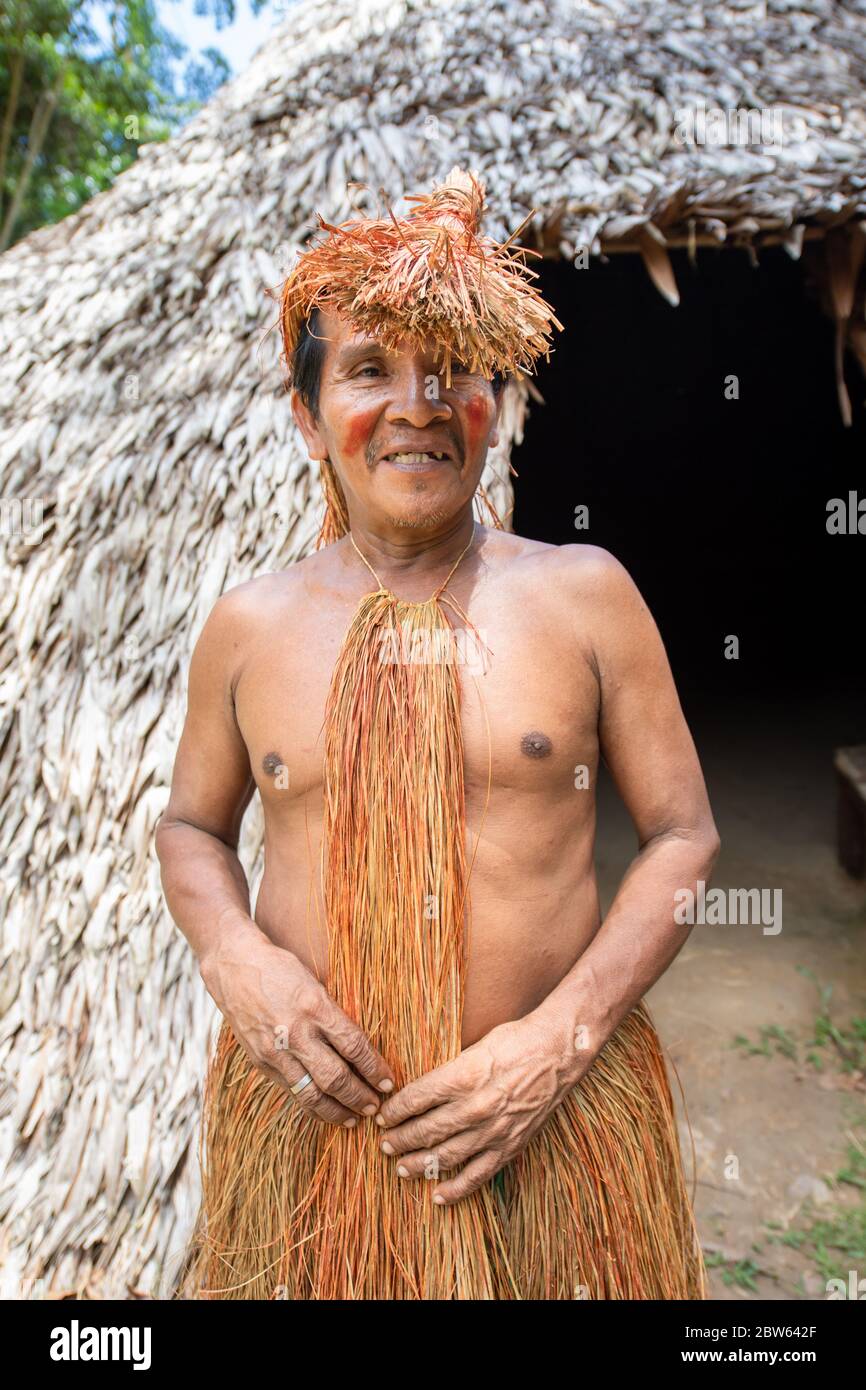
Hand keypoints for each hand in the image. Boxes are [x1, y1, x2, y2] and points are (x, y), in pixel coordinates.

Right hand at [200, 928, 393, 1126]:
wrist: (234, 965)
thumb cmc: (280, 967)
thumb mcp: (314, 983)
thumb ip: (332, 1014)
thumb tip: (361, 1047)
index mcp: (315, 1006)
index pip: (354, 1046)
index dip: (375, 1069)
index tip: (389, 1083)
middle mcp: (296, 1032)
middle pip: (335, 1077)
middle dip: (359, 1096)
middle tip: (376, 1108)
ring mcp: (275, 1050)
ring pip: (311, 1093)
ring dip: (336, 1110)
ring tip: (354, 1118)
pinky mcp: (260, 1061)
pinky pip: (291, 1090)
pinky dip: (311, 1104)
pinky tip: (325, 1109)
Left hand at [375, 1012, 586, 1203]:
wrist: (558, 1052)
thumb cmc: (515, 1041)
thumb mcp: (473, 1047)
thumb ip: (448, 1073)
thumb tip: (419, 1092)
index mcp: (463, 1076)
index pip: (416, 1099)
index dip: (395, 1110)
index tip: (382, 1116)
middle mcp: (475, 1107)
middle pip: (426, 1130)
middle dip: (400, 1139)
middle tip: (384, 1144)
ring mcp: (493, 1130)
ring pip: (445, 1156)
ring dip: (418, 1164)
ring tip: (399, 1168)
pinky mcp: (510, 1146)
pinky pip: (478, 1175)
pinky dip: (456, 1189)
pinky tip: (437, 1195)